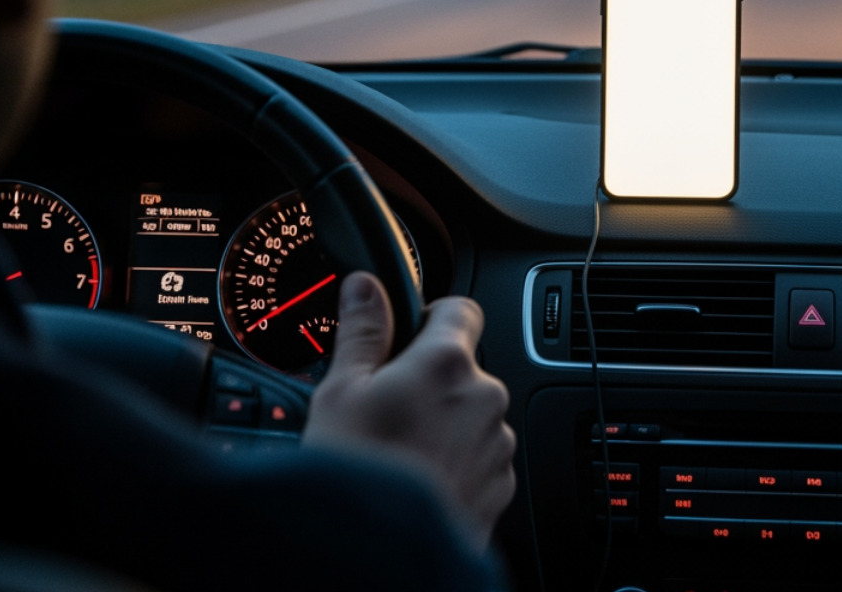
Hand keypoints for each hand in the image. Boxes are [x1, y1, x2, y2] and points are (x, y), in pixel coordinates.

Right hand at [302, 271, 516, 543]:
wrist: (377, 554)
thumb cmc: (356, 471)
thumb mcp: (341, 391)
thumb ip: (362, 331)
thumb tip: (367, 286)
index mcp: (447, 362)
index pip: (461, 309)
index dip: (433, 316)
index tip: (411, 332)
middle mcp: (485, 397)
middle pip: (462, 369)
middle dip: (430, 382)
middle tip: (386, 409)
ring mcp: (497, 443)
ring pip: (472, 416)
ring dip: (445, 424)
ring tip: (399, 451)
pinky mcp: (501, 485)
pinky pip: (481, 458)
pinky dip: (456, 462)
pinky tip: (419, 477)